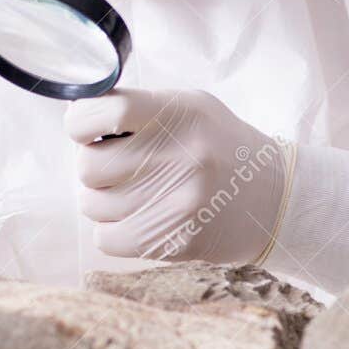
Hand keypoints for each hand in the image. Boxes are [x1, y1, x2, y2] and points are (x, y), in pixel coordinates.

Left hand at [64, 89, 289, 263]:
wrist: (274, 199)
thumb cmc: (218, 146)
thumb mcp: (189, 107)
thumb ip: (137, 107)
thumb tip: (74, 117)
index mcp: (181, 114)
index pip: (105, 112)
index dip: (80, 122)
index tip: (86, 129)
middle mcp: (182, 157)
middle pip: (89, 166)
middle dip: (94, 165)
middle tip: (118, 165)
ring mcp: (179, 203)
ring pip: (92, 205)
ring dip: (103, 199)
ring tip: (134, 191)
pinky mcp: (175, 242)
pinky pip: (106, 239)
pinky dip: (113, 229)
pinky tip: (140, 216)